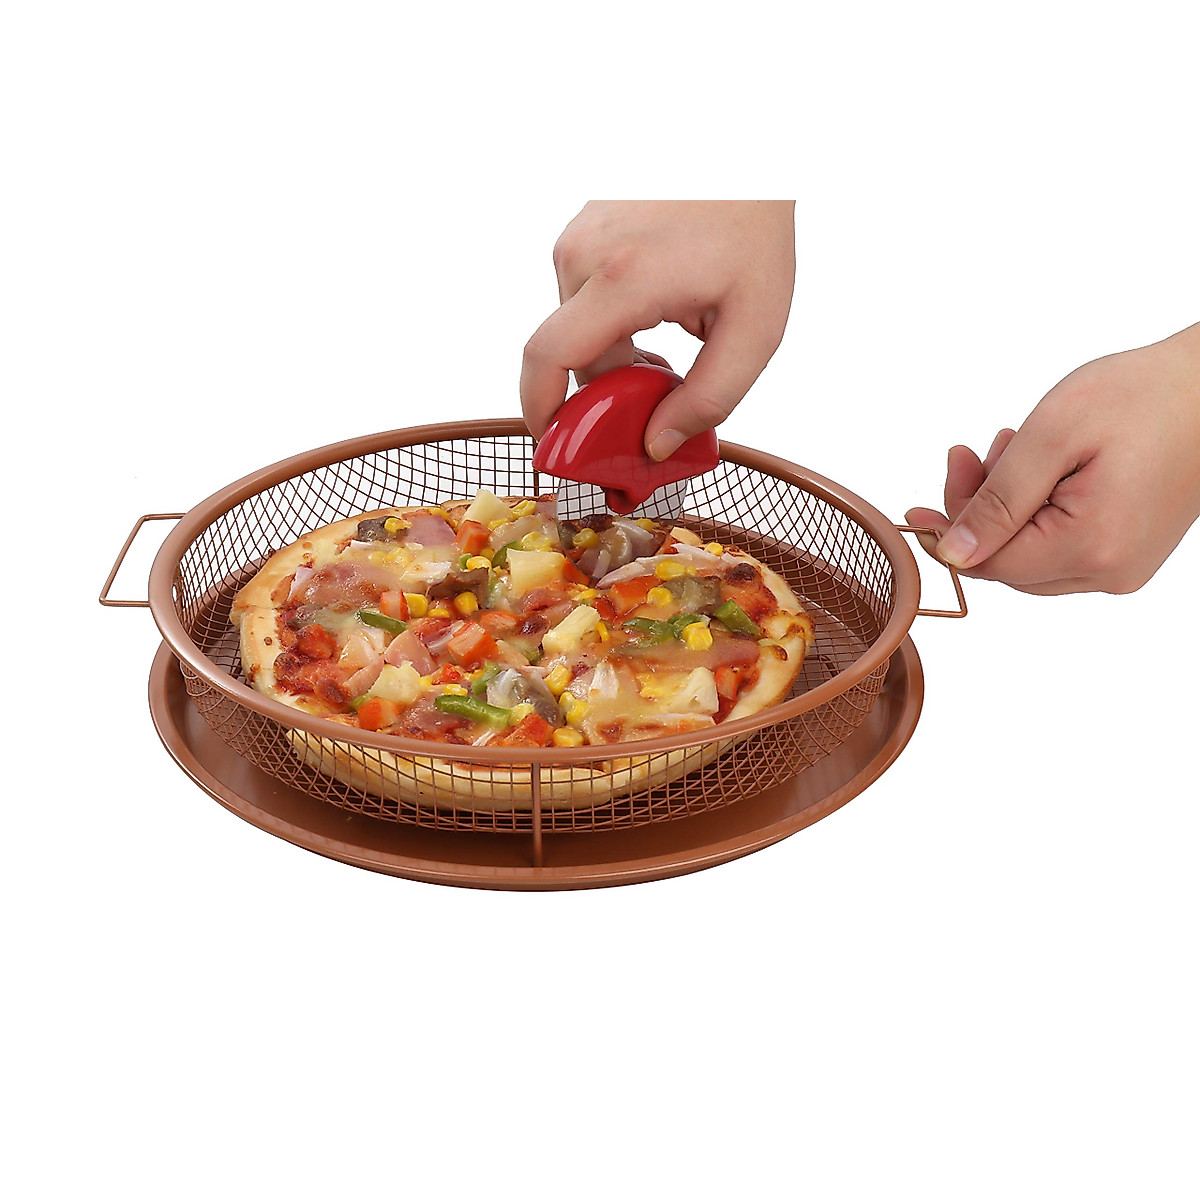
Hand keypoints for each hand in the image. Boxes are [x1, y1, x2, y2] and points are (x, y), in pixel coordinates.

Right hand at [521, 200, 795, 459]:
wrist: (748, 152)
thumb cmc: (756, 231)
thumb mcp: (756, 329)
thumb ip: (710, 398)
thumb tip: (657, 443)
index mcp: (624, 279)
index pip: (549, 359)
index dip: (541, 412)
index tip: (555, 446)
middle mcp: (586, 253)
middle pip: (570, 354)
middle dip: (605, 390)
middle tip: (654, 399)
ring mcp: (580, 234)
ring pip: (577, 329)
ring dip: (614, 353)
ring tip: (667, 348)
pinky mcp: (584, 227)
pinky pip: (583, 297)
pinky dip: (612, 322)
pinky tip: (658, 313)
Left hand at [906, 323, 1199, 594]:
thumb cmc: (1142, 395)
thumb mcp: (1053, 435)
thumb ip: (997, 500)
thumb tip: (952, 552)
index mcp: (1091, 547)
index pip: (988, 565)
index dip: (947, 535)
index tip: (916, 505)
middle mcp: (1110, 572)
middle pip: (1007, 564)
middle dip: (977, 513)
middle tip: (970, 455)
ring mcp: (1123, 566)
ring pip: (1030, 556)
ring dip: (1005, 508)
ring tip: (1011, 449)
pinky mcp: (1129, 551)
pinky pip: (1061, 545)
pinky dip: (1036, 510)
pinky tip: (1039, 467)